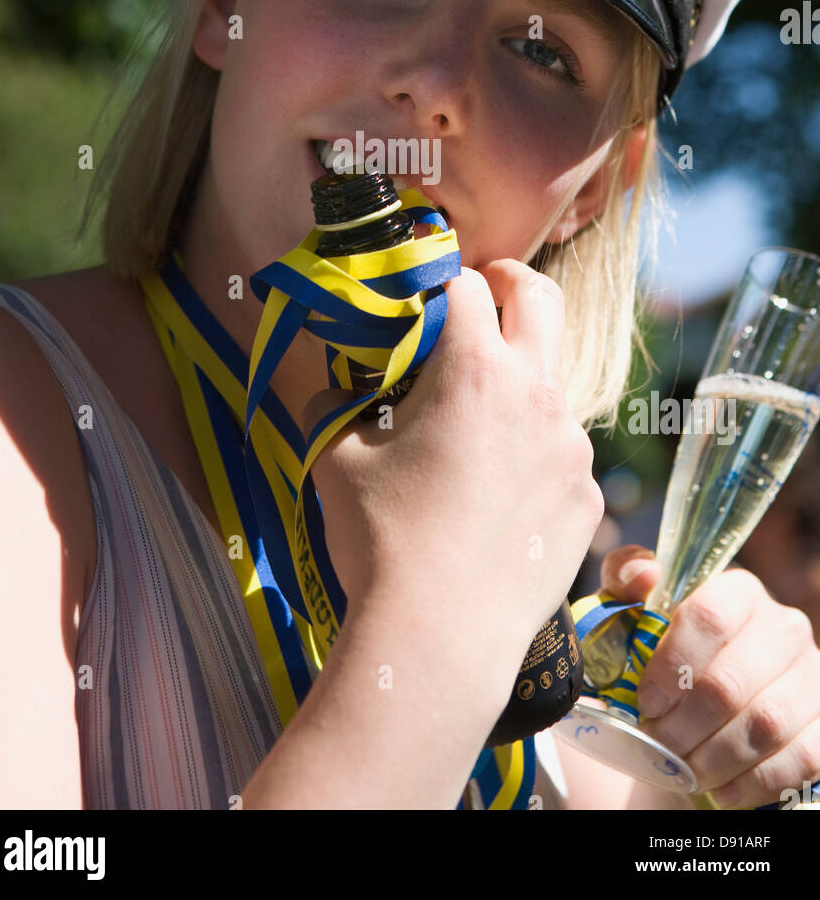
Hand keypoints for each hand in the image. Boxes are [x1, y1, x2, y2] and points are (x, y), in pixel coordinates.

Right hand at [303, 262, 603, 680]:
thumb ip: (331, 401)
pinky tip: (495, 499)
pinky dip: (533, 455)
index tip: (426, 294)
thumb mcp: (334, 457)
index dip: (441, 280)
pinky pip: (562, 456)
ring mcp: (573, 449)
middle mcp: (538, 394)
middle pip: (544, 300)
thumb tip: (331, 383)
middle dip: (511, 283)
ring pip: (553, 386)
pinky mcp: (588, 499)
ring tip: (474, 432)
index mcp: (475, 369)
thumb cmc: (381, 539)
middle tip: (484, 294)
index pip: (465, 285)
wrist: (439, 640)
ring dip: (519, 385)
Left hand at [599, 544, 819, 808]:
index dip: (673, 664)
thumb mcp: (634, 607)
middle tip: (656, 744)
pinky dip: (753, 782)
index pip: (710, 616)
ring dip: (714, 758)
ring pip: (765, 725)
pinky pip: (800, 759)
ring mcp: (811, 676)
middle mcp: (784, 629)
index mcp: (738, 592)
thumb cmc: (667, 655)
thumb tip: (644, 575)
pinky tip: (721, 788)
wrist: (707, 705)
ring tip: (682, 770)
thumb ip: (626, 575)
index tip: (646, 701)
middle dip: (683, 726)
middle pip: (730, 682)